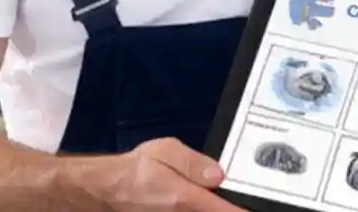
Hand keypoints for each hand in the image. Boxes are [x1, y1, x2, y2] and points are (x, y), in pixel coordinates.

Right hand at [108, 138, 244, 210]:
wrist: (102, 191)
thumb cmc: (134, 170)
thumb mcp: (165, 152)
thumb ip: (194, 163)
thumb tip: (220, 176)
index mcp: (185, 199)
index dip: (244, 211)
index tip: (255, 207)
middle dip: (229, 208)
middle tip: (240, 200)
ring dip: (213, 207)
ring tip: (220, 198)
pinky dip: (197, 209)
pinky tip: (195, 200)